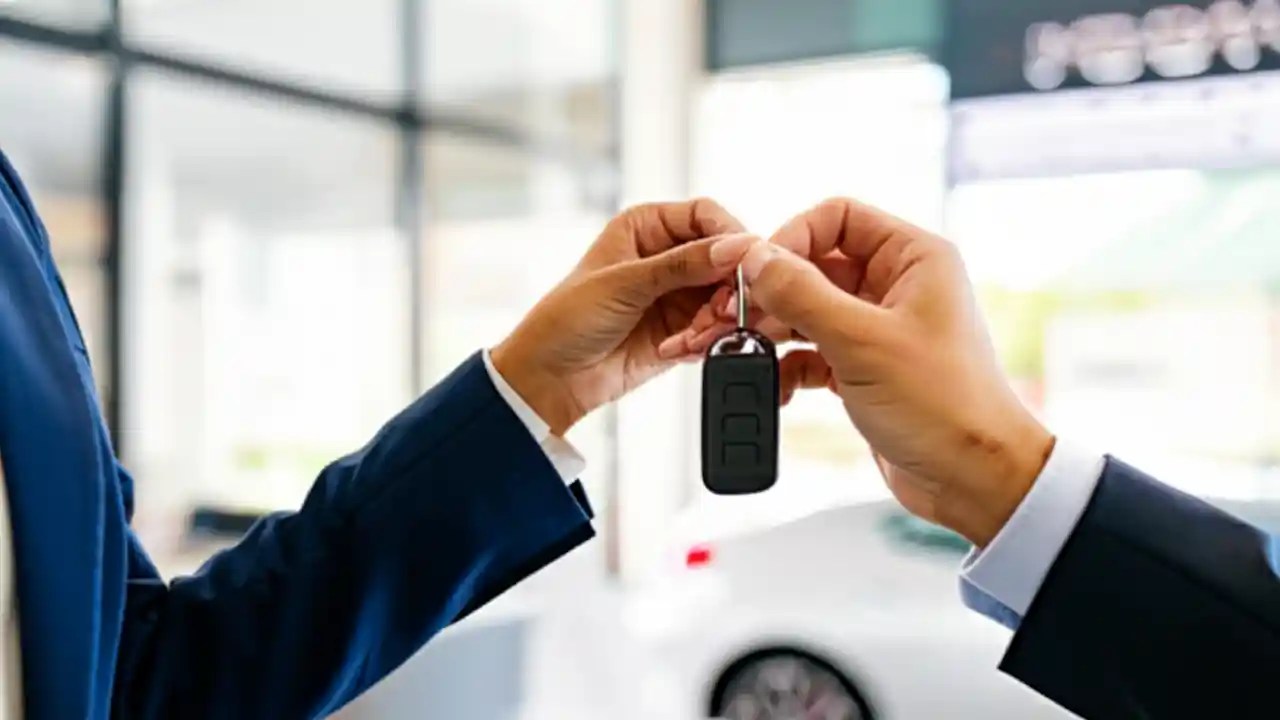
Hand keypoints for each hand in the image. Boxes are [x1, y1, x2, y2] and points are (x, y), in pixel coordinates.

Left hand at [492, 199, 754, 435]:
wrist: (550, 378)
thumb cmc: (566, 319)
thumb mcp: (625, 283)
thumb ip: (685, 264)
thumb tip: (736, 246)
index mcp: (647, 226)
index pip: (706, 216)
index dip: (729, 236)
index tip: (743, 262)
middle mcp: (666, 255)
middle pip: (724, 260)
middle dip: (726, 289)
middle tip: (720, 312)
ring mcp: (676, 294)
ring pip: (725, 298)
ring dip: (715, 321)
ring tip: (690, 338)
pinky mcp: (682, 329)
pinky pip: (714, 330)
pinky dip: (705, 342)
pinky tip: (678, 350)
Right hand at [671, 199, 1052, 546]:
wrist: (973, 480)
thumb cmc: (945, 407)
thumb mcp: (862, 343)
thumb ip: (802, 295)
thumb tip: (755, 258)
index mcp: (915, 258)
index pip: (837, 217)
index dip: (792, 237)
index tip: (757, 271)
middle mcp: (898, 285)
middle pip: (815, 263)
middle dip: (772, 290)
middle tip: (735, 316)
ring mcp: (880, 327)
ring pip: (808, 309)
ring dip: (773, 329)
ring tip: (743, 351)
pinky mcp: (865, 367)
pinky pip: (812, 350)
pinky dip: (788, 365)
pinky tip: (775, 386)